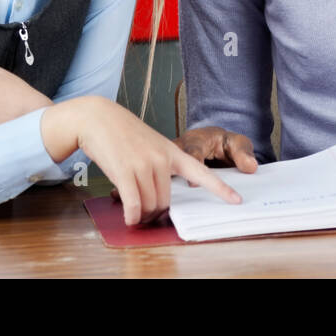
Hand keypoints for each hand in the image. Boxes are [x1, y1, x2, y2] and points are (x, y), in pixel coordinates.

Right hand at [42, 97, 242, 225]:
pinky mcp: (125, 171)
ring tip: (132, 209)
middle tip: (143, 211)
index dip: (220, 189)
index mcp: (172, 151)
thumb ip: (160, 166)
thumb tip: (159, 196)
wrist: (98, 118)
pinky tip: (129, 218)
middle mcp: (161, 158)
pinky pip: (134, 204)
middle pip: (166, 201)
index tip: (237, 200)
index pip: (201, 172)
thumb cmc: (123, 134)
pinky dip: (132, 215)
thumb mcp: (150, 144)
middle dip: (154, 212)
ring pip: (149, 205)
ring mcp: (144, 164)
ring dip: (140, 214)